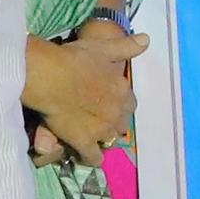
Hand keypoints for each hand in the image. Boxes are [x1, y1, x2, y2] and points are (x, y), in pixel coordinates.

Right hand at [25, 16, 144, 166]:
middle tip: (100, 119)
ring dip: (104, 139)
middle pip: (122, 124)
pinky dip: (92, 159)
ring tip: (94, 138)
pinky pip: (93, 157)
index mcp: (123, 91)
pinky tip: (87, 157)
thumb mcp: (104, 47)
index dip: (120, 103)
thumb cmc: (77, 58)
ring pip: (110, 140)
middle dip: (114, 122)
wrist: (53, 76)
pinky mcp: (84, 142)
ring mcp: (102, 129)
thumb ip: (126, 47)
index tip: (111, 102)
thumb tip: (146, 40)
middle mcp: (117, 113)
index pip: (130, 104)